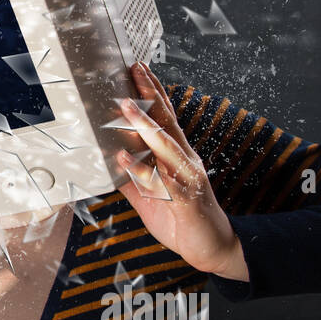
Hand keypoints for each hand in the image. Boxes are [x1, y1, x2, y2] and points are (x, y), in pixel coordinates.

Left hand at [112, 63, 248, 281]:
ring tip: (125, 108)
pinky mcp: (185, 199)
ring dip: (144, 126)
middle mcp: (185, 160)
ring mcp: (187, 178)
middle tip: (134, 71)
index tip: (138, 69)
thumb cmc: (182, 219)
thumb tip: (107, 162)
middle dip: (151, 94)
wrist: (213, 249)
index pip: (166, 117)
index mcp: (178, 156)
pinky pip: (161, 181)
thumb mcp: (150, 195)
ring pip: (165, 146)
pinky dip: (141, 170)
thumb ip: (131, 178)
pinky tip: (123, 159)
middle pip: (168, 121)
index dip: (153, 91)